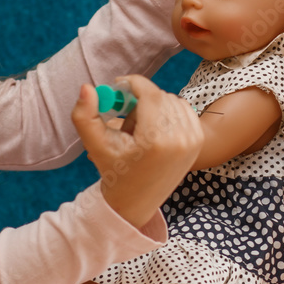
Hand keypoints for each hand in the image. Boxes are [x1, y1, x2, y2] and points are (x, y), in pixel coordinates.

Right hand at [72, 75, 201, 228]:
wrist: (136, 201)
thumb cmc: (113, 171)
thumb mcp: (94, 144)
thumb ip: (85, 114)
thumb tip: (87, 87)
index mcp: (156, 141)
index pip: (150, 94)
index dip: (133, 83)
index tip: (118, 85)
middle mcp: (180, 140)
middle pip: (159, 96)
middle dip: (139, 99)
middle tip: (124, 117)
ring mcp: (192, 141)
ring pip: (171, 100)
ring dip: (153, 106)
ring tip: (140, 129)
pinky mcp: (198, 141)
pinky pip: (183, 108)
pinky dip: (167, 111)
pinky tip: (154, 130)